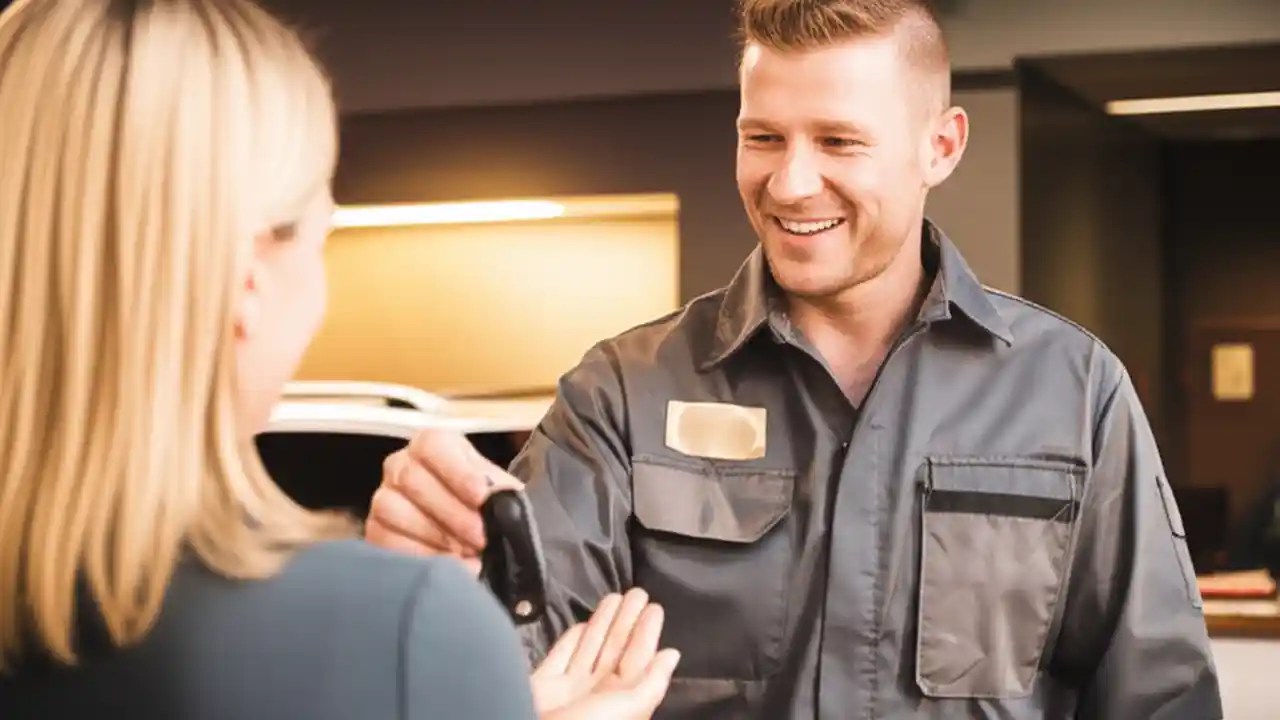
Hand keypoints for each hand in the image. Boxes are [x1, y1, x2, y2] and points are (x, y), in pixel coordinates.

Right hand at [365, 429, 521, 575]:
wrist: (473, 532)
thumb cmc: (485, 503)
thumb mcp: (497, 487)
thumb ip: (499, 487)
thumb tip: (499, 499)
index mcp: (431, 445)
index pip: (433, 445)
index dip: (458, 471)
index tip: (483, 497)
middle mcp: (400, 465)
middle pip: (411, 479)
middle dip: (452, 513)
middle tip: (482, 537)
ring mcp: (383, 498)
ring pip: (393, 509)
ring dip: (436, 536)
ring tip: (468, 553)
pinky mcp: (375, 532)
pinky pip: (385, 541)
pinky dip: (420, 556)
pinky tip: (450, 565)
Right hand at [532, 589, 679, 719]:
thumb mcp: (629, 707)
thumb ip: (651, 682)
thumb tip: (672, 655)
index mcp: (621, 701)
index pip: (639, 661)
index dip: (647, 634)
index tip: (654, 608)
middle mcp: (597, 694)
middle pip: (615, 651)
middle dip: (626, 622)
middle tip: (637, 593)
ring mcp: (570, 689)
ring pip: (590, 649)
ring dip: (603, 624)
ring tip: (614, 597)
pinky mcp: (544, 685)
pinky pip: (561, 656)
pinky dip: (572, 640)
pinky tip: (582, 624)